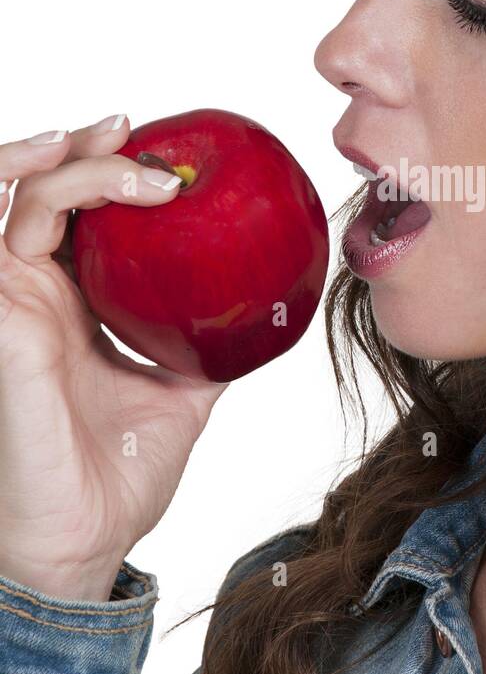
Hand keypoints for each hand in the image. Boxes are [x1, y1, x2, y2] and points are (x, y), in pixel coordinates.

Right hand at [0, 115, 228, 598]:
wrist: (88, 539)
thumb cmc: (120, 473)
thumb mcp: (183, 391)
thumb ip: (209, 343)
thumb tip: (271, 307)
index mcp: (73, 303)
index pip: (76, 214)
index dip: (102, 168)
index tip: (161, 153)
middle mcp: (35, 294)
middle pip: (39, 188)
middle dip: (83, 147)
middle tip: (135, 134)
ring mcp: (13, 307)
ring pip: (17, 202)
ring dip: (67, 167)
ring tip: (116, 149)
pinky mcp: (4, 329)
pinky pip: (1, 254)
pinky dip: (36, 210)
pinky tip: (75, 206)